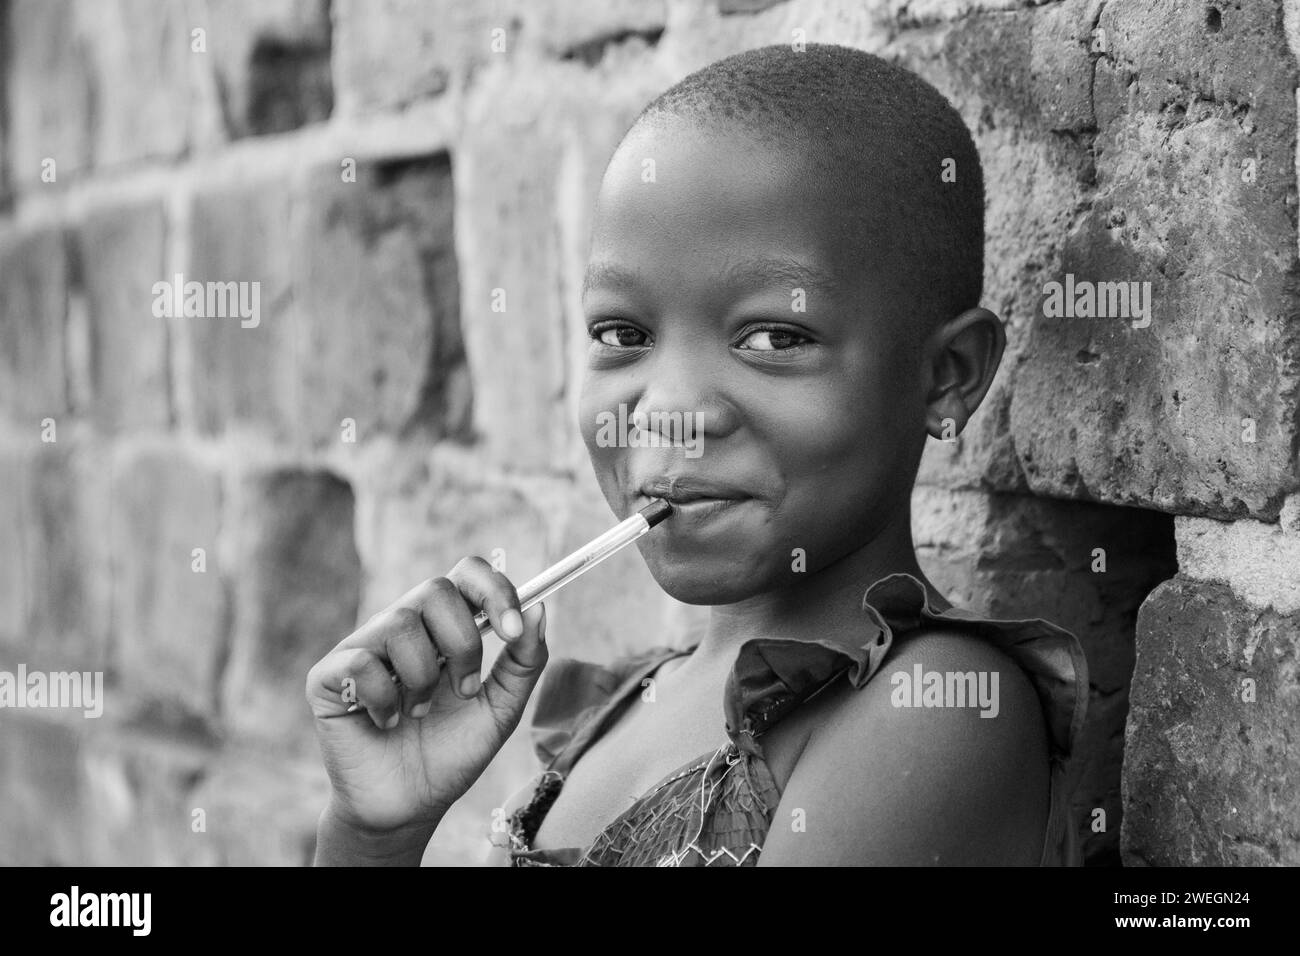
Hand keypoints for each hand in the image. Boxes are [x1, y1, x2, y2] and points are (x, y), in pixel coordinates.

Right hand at [306, 557, 547, 834]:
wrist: (408, 807)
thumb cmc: (451, 753)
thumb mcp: (500, 708)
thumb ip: (523, 662)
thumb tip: (539, 608)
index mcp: (444, 627)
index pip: (467, 573)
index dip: (494, 590)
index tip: (513, 631)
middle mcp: (402, 626)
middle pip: (435, 590)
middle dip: (463, 643)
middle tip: (464, 690)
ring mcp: (363, 647)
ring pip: (400, 625)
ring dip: (424, 680)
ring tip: (420, 713)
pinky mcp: (328, 676)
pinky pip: (361, 663)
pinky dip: (384, 700)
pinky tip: (385, 723)